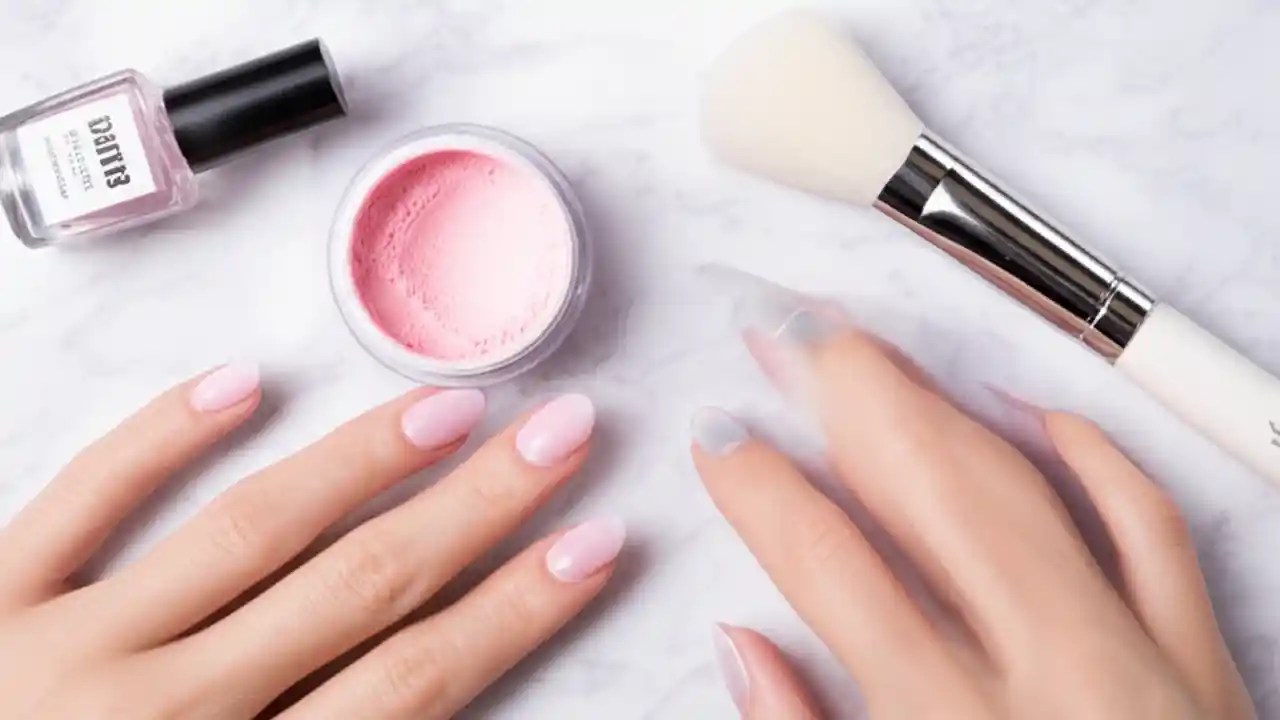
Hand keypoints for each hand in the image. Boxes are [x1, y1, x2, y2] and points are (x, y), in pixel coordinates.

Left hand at [0, 363, 622, 718]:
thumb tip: (419, 704)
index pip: (410, 689)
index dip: (515, 613)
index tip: (594, 544)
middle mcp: (163, 717)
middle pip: (359, 592)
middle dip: (477, 510)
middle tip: (561, 435)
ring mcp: (62, 655)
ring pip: (248, 535)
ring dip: (361, 463)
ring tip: (450, 406)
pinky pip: (76, 505)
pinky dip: (158, 443)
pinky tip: (238, 385)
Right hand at [691, 301, 1254, 718]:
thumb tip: (746, 651)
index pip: (829, 565)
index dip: (759, 487)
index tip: (721, 441)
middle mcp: (1051, 679)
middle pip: (926, 490)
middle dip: (842, 394)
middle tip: (783, 331)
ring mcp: (1141, 659)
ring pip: (1024, 482)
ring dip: (935, 399)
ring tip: (868, 348)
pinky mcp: (1206, 660)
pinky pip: (1149, 520)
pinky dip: (1085, 450)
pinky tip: (1024, 406)